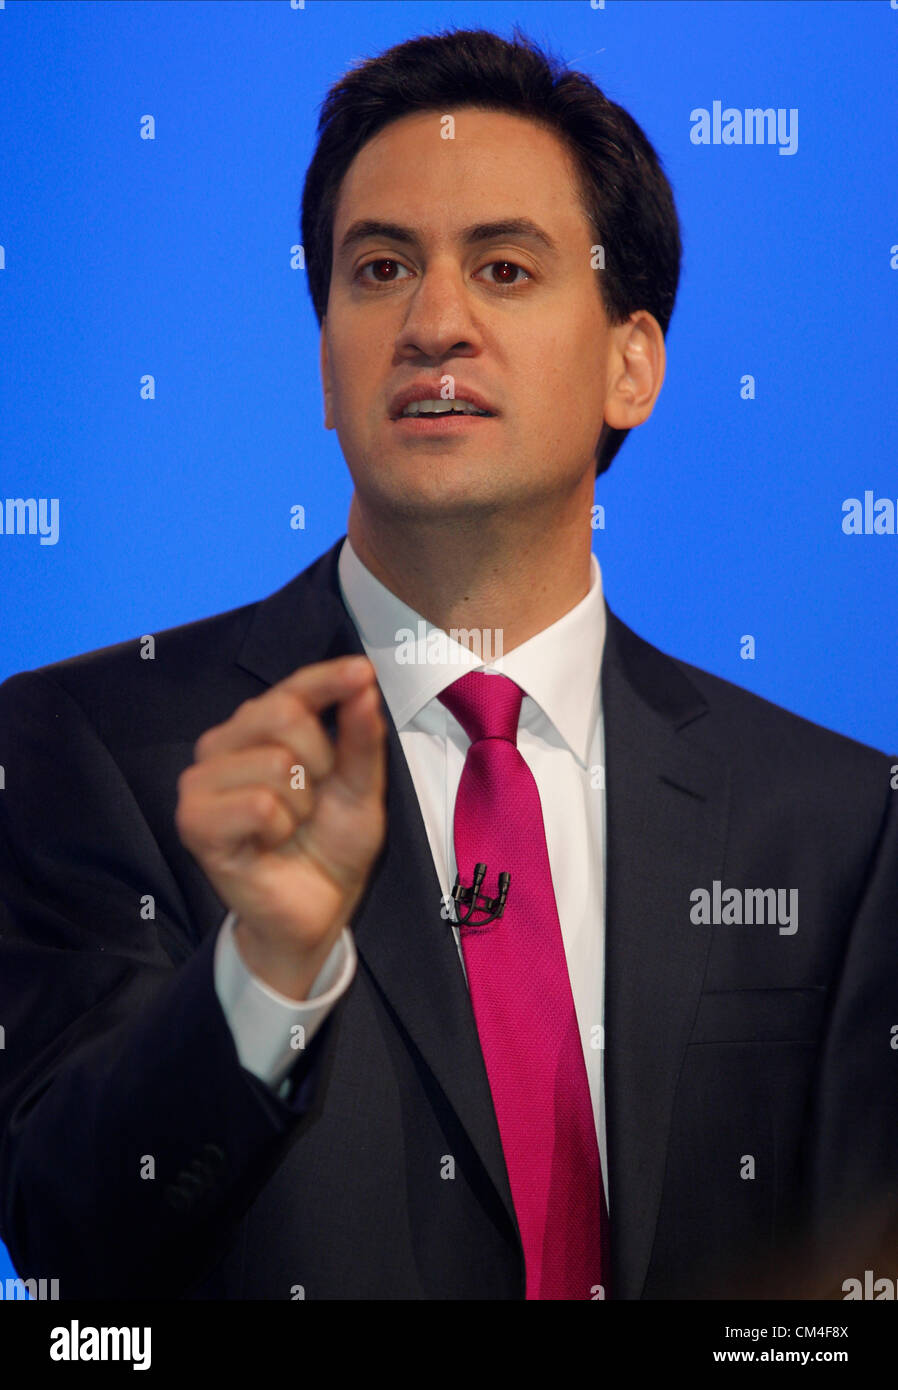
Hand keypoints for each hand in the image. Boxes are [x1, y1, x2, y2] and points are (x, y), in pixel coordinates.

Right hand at [175, 655, 385, 998]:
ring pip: (275, 762)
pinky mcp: (194, 821)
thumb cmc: (331, 844)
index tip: (362, 671)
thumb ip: (361, 737)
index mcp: (260, 728)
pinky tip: (269, 843)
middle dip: (321, 760)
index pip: (293, 688)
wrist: (317, 909)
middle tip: (313, 799)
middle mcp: (223, 744)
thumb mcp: (361, 787)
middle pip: (285, 713)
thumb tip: (363, 683)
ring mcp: (202, 781)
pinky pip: (259, 804)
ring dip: (301, 804)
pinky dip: (280, 828)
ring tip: (290, 827)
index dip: (328, 678)